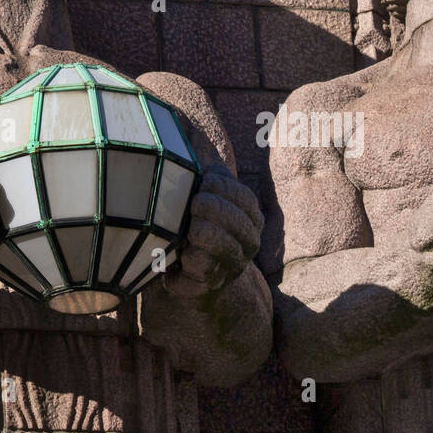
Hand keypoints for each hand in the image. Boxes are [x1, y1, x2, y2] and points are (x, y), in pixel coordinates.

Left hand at [162, 165, 261, 298]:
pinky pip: (204, 269)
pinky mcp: (211, 284)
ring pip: (224, 246)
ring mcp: (233, 265)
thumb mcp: (205, 195)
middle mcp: (249, 241)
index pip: (243, 197)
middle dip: (212, 208)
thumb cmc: (194, 221)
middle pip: (236, 221)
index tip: (203, 182)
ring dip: (202, 233)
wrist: (187, 269)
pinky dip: (189, 259)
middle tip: (194, 204)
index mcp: (250, 216)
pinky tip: (181, 254)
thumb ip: (205, 175)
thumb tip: (190, 148)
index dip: (222, 187)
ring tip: (188, 229)